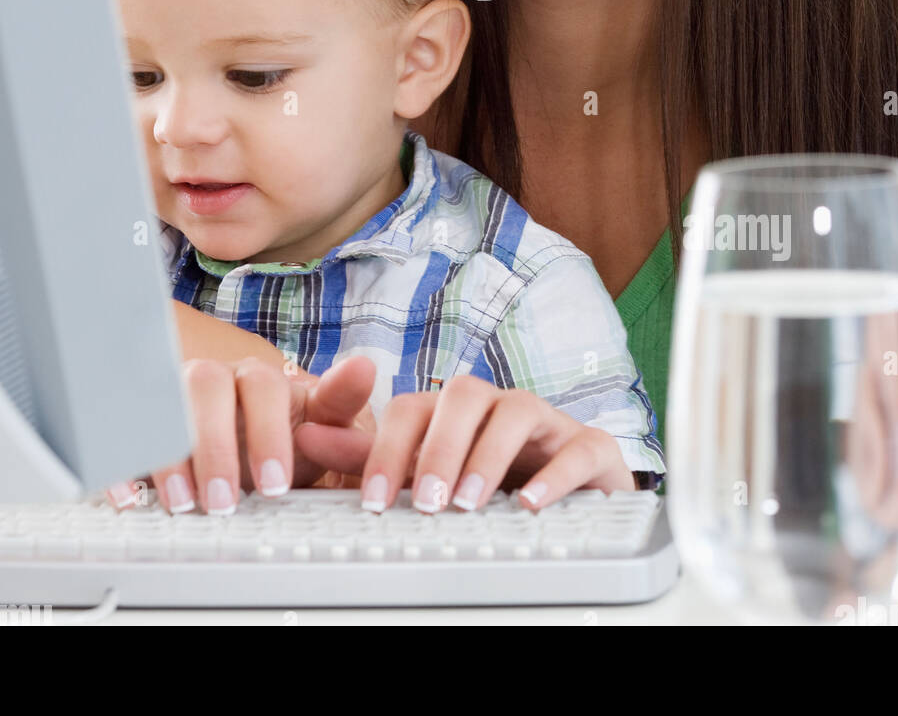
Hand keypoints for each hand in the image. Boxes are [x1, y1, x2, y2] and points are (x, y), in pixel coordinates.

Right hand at [104, 353, 376, 513]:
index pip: (264, 386)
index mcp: (261, 381)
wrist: (241, 442)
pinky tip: (131, 498)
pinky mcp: (139, 422)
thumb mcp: (317, 428)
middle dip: (216, 446)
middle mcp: (215, 381)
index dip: (268, 433)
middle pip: (208, 386)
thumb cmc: (282, 435)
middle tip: (225, 502)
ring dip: (172, 453)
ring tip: (184, 504)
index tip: (276, 485)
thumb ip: (340, 406)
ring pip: (164, 402)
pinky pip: (121, 427)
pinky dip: (123, 462)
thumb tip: (365, 368)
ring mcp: (174, 397)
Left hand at [294, 375, 635, 513]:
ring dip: (489, 456)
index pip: (414, 406)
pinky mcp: (591, 447)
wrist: (575, 495)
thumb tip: (306, 435)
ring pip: (517, 410)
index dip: (389, 449)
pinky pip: (576, 447)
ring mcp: (546, 422)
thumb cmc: (490, 481)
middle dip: (440, 447)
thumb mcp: (425, 472)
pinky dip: (553, 475)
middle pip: (464, 394)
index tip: (376, 501)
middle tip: (429, 502)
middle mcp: (497, 405)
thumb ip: (370, 455)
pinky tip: (530, 504)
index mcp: (454, 410)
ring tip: (470, 503)